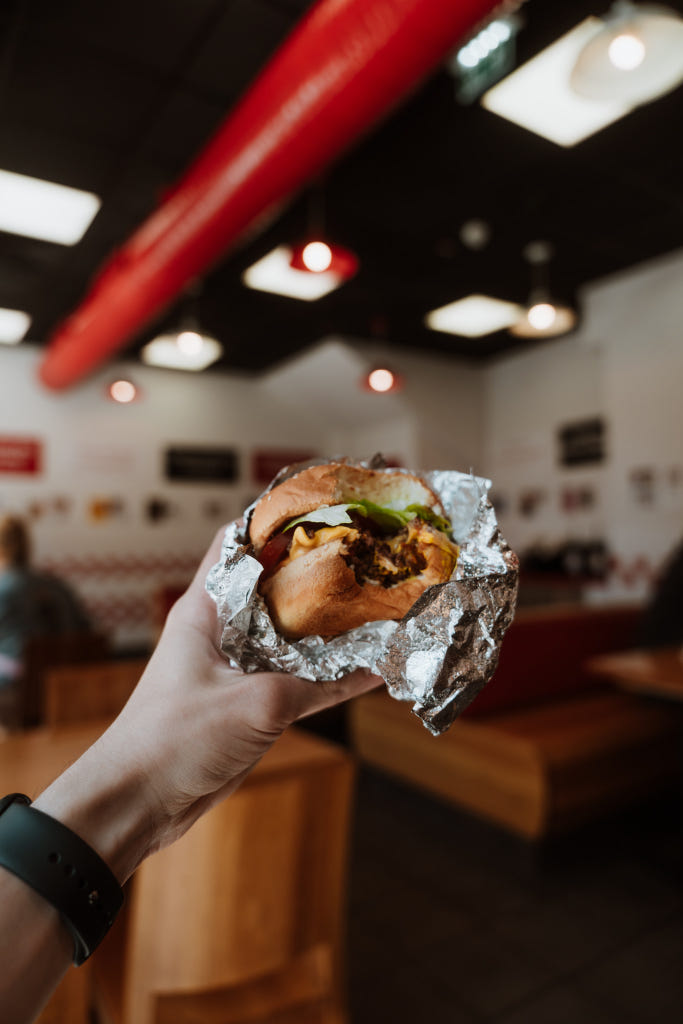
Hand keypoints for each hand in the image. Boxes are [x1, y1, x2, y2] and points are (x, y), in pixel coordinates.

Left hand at [35, 525, 382, 880]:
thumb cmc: (174, 741)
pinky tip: (372, 672)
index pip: (238, 544)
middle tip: (367, 559)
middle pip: (276, 589)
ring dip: (330, 628)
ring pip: (292, 636)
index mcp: (206, 609)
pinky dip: (332, 678)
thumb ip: (311, 684)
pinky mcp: (249, 704)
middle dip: (318, 574)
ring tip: (379, 608)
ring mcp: (237, 668)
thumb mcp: (253, 704)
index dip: (276, 519)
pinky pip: (299, 682)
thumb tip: (365, 670)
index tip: (322, 506)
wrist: (136, 802)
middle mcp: (222, 631)